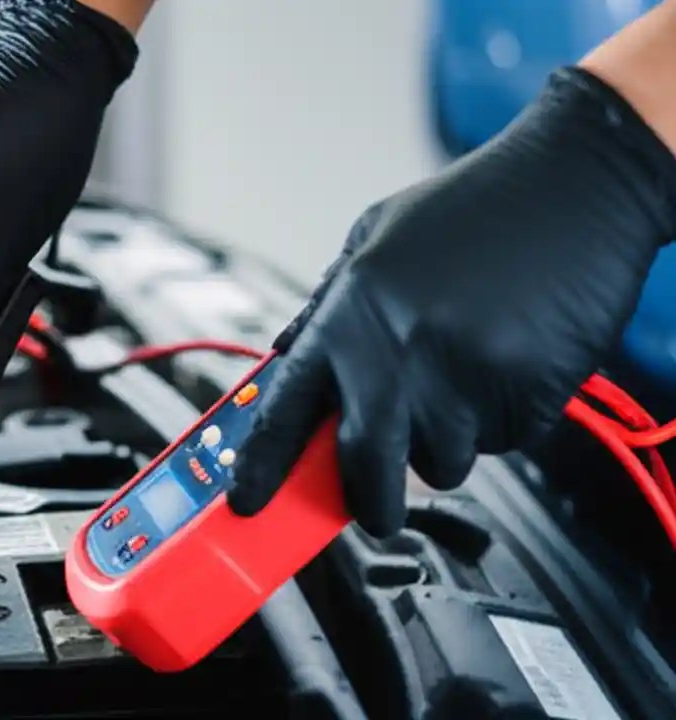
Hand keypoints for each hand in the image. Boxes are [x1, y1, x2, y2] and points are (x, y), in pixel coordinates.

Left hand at [228, 68, 675, 535]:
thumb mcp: (374, 239)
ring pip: (439, 461)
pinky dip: (499, 418)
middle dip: (367, 502)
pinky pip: (499, 442)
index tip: (247, 503)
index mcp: (348, 315)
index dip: (261, 466)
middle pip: (363, 469)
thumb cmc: (475, 206)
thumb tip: (287, 357)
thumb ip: (327, 306)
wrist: (575, 182)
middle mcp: (396, 353)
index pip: (284, 412)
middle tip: (374, 506)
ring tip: (464, 369)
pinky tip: (505, 359)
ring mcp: (462, 379)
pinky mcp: (524, 395)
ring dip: (447, 438)